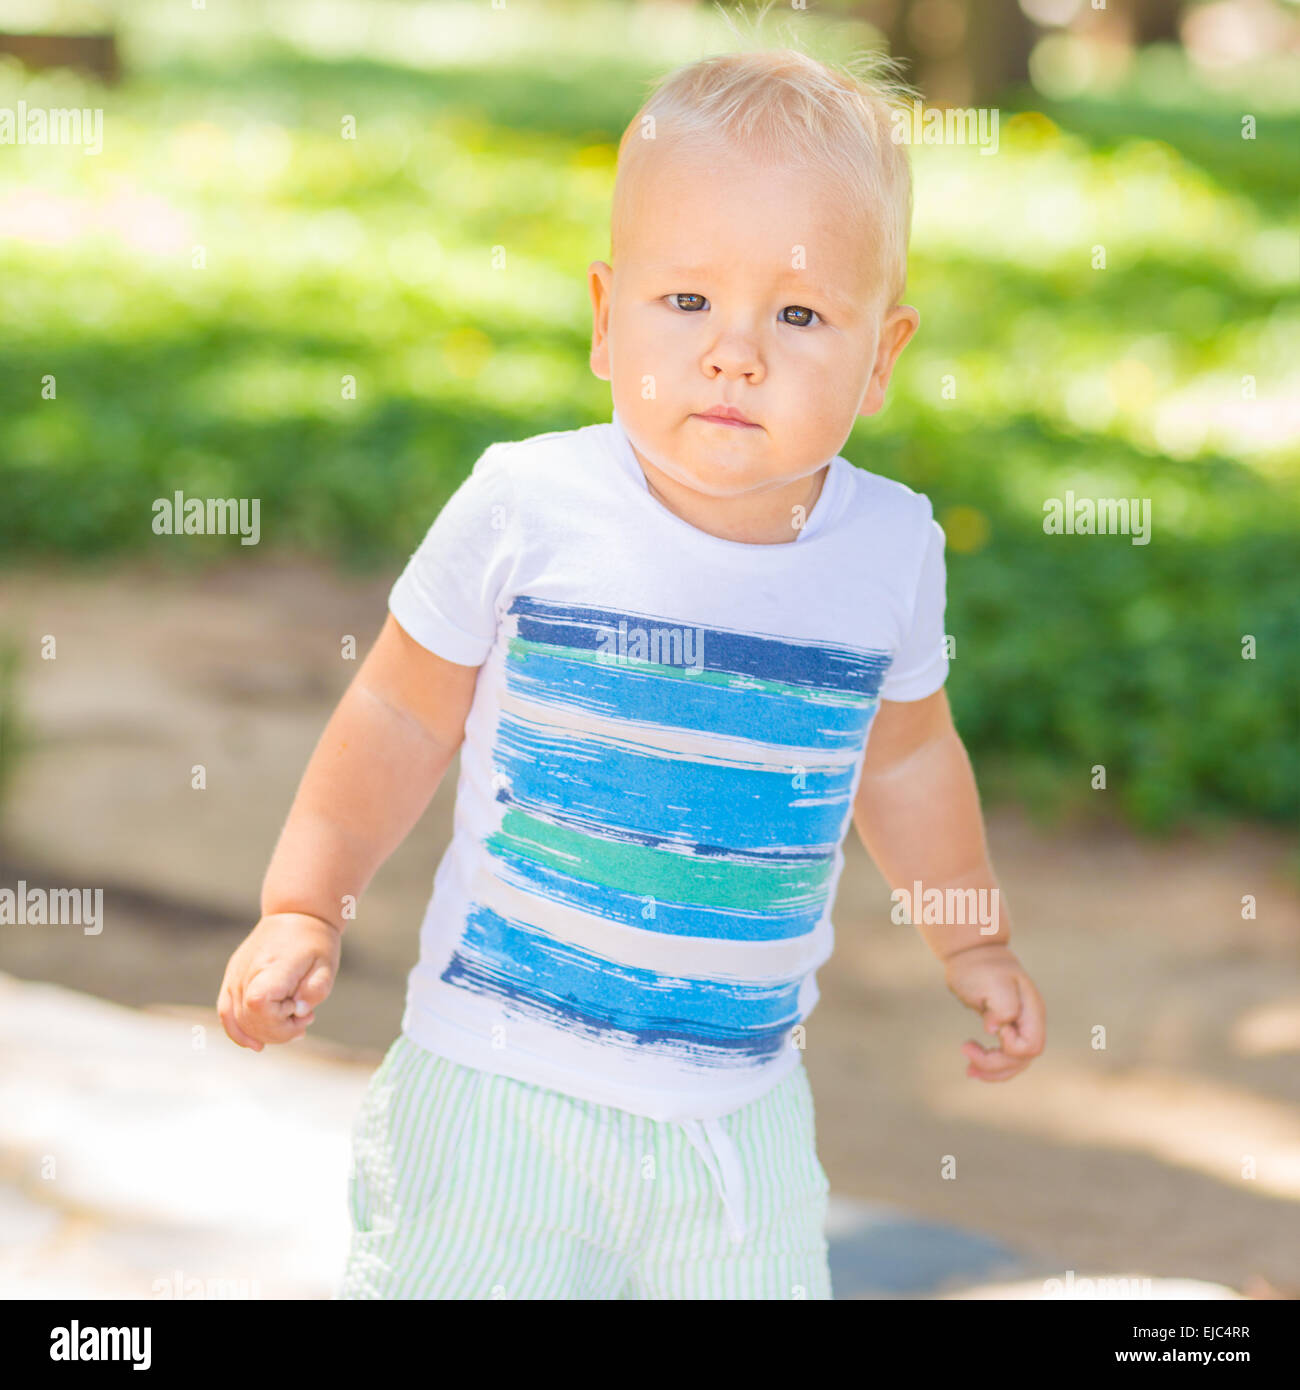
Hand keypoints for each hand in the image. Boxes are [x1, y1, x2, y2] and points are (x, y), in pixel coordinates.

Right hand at [217, 912, 340, 1049]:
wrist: (296, 915)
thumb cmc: (314, 942)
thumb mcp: (327, 965)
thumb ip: (315, 991)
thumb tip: (299, 1012)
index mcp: (270, 967)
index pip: (259, 1007)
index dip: (279, 1021)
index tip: (301, 1012)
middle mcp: (246, 972)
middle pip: (248, 1019)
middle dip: (278, 1031)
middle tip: (304, 1020)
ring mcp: (235, 975)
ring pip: (235, 1019)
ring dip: (262, 1033)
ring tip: (290, 1026)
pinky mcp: (231, 977)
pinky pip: (225, 1011)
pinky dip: (237, 1030)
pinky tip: (255, 1043)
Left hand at [944, 943, 1044, 1081]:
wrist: (973, 954)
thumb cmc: (980, 967)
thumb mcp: (990, 981)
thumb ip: (1002, 1004)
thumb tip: (996, 1028)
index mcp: (1031, 1011)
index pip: (1030, 1046)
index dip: (1010, 1046)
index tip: (991, 1027)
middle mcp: (1029, 1022)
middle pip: (1023, 1059)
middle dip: (996, 1064)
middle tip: (965, 1048)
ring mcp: (1020, 1027)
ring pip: (1015, 1063)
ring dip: (992, 1070)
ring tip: (968, 1071)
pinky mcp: (1007, 1030)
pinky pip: (1006, 1057)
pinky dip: (991, 1065)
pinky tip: (972, 1065)